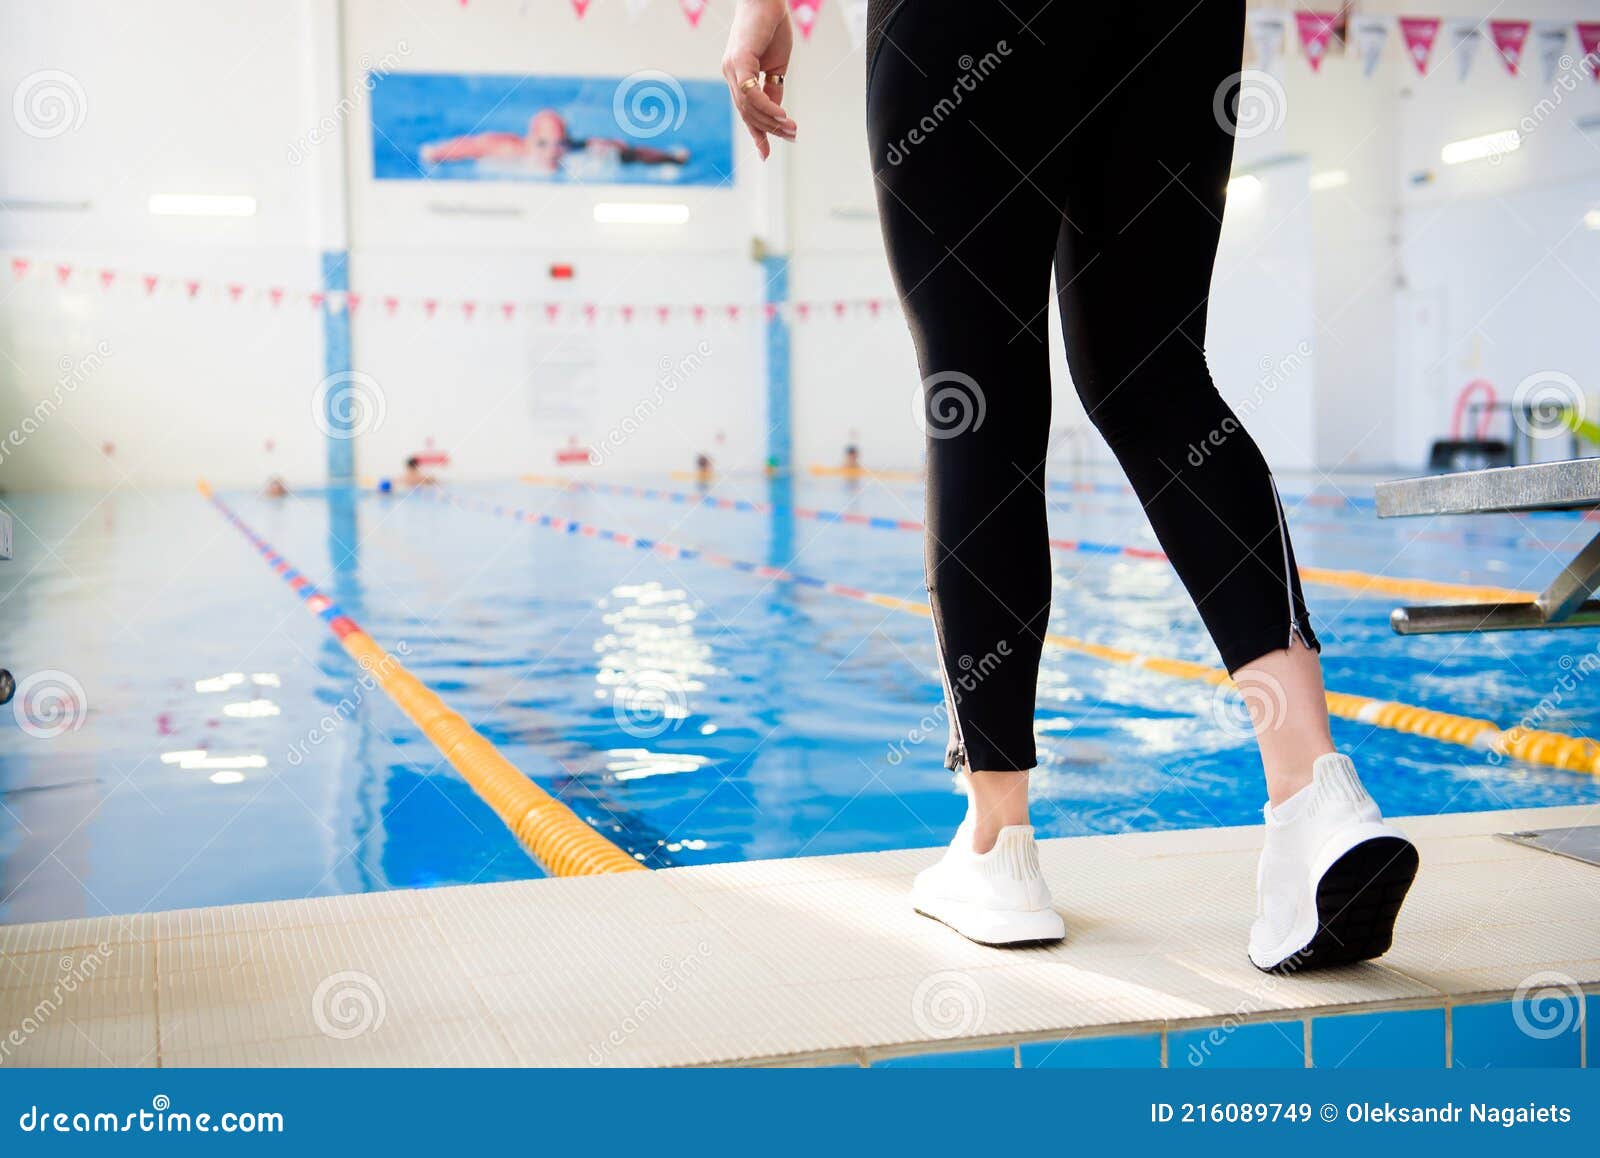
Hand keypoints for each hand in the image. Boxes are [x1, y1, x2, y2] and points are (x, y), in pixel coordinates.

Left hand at [721, 0, 796, 159]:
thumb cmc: (773, 27)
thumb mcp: (777, 66)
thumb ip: (774, 89)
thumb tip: (776, 113)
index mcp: (738, 75)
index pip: (745, 111)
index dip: (756, 133)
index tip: (766, 154)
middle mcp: (730, 73)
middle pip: (747, 112)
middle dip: (769, 129)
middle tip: (792, 136)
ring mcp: (731, 68)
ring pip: (749, 106)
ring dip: (771, 121)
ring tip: (791, 128)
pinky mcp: (738, 61)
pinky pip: (750, 92)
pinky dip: (766, 106)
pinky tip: (782, 115)